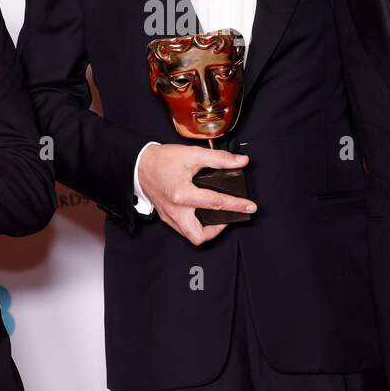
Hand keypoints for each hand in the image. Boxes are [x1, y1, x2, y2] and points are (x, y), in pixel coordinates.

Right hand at [137, 143, 256, 245]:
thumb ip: (218, 159)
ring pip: (190, 236)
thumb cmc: (162, 159)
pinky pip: (183, 229)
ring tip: (217, 217)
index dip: (237, 205)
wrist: (139, 164)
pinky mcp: (166, 217)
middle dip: (218, 230)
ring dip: (206, 230)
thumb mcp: (192, 154)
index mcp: (182, 194)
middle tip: (229, 218)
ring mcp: (169, 216)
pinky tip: (202, 213)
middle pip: (199, 236)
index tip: (250, 207)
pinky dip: (195, 224)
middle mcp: (175, 210)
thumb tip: (240, 162)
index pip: (216, 203)